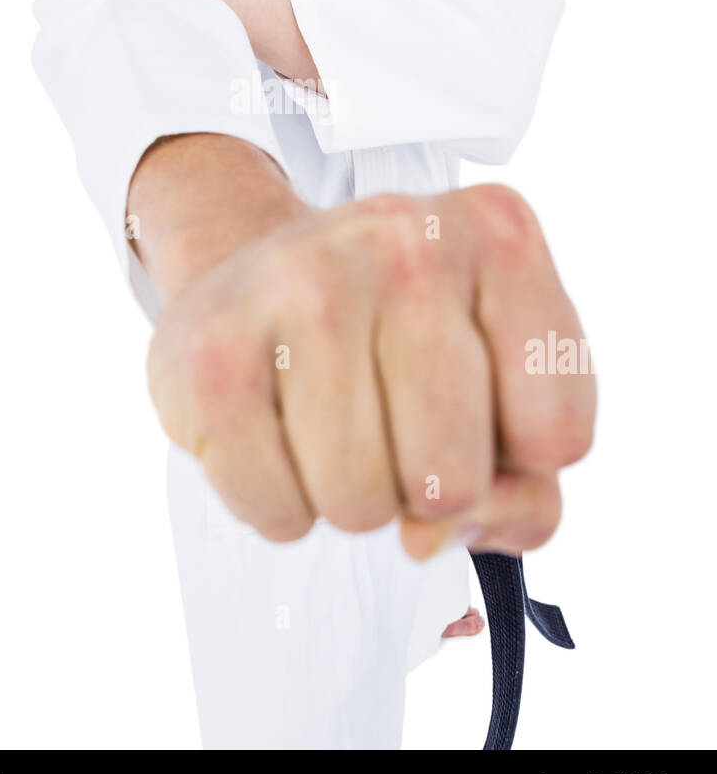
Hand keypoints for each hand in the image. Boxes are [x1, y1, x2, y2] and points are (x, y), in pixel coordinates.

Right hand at [146, 185, 595, 559]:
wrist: (255, 270)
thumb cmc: (400, 345)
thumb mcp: (497, 390)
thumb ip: (522, 491)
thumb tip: (428, 536)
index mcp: (501, 238)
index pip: (559, 435)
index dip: (519, 461)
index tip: (477, 411)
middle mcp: (408, 239)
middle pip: (453, 478)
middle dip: (424, 490)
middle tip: (392, 428)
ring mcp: (304, 282)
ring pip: (360, 502)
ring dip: (348, 499)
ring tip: (332, 425)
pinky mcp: (213, 346)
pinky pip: (273, 507)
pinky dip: (278, 505)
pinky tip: (275, 434)